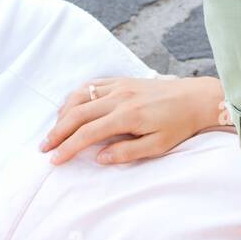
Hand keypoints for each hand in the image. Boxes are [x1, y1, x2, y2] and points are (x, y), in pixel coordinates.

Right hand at [41, 76, 225, 164]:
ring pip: (80, 96)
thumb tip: (99, 158)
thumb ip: (127, 152)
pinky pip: (91, 85)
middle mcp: (119, 97)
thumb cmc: (179, 126)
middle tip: (44, 147)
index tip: (55, 160)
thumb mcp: (157, 146)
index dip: (68, 147)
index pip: (88, 133)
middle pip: (77, 114)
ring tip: (54, 130)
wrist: (196, 98)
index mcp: (128, 116)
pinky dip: (76, 97)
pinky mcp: (122, 80)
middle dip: (58, 132)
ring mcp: (119, 86)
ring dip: (62, 113)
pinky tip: (69, 108)